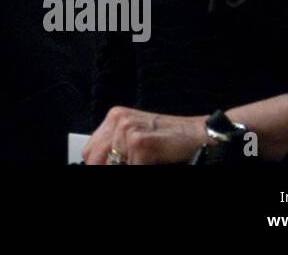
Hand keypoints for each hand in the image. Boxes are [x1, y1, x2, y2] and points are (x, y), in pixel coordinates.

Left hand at [83, 105, 206, 164]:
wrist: (198, 135)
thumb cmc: (170, 138)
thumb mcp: (136, 137)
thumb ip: (116, 148)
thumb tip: (98, 164)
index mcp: (114, 118)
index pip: (89, 151)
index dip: (96, 165)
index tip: (107, 168)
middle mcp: (118, 120)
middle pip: (95, 159)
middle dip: (109, 167)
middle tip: (130, 166)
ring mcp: (128, 130)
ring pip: (113, 165)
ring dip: (128, 168)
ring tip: (144, 162)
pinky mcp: (139, 142)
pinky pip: (131, 168)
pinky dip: (140, 169)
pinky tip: (153, 163)